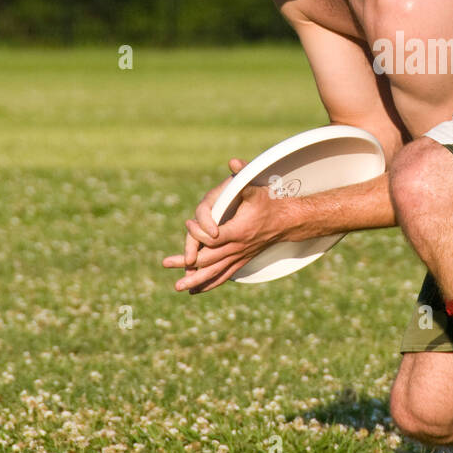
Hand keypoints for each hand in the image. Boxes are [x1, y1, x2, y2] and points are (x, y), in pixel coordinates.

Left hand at [162, 159, 287, 293]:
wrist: (286, 222)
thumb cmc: (268, 204)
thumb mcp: (256, 188)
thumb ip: (243, 176)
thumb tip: (232, 162)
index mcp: (238, 231)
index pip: (213, 238)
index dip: (198, 233)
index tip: (187, 223)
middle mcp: (238, 247)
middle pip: (209, 259)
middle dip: (186, 262)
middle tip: (165, 263)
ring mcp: (239, 256)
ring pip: (215, 272)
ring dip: (195, 279)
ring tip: (178, 286)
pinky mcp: (241, 261)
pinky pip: (223, 276)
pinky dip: (209, 284)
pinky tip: (195, 291)